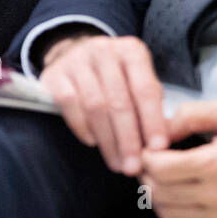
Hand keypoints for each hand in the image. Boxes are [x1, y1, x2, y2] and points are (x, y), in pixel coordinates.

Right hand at [39, 34, 168, 175]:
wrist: (73, 52)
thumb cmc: (115, 74)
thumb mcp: (137, 78)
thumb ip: (152, 103)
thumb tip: (161, 141)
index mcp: (131, 51)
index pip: (145, 89)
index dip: (153, 121)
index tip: (158, 149)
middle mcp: (104, 51)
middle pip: (119, 101)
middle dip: (128, 138)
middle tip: (133, 166)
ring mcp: (76, 61)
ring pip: (95, 106)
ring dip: (107, 140)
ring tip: (116, 163)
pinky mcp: (55, 74)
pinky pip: (69, 104)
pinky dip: (82, 127)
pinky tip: (93, 142)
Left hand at [139, 100, 216, 217]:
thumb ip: (190, 115)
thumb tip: (158, 130)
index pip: (160, 169)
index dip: (145, 157)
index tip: (147, 149)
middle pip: (159, 193)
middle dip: (147, 175)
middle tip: (150, 162)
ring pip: (168, 214)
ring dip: (158, 196)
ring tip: (165, 178)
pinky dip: (174, 214)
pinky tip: (180, 196)